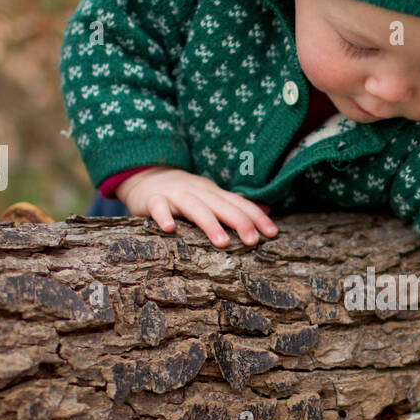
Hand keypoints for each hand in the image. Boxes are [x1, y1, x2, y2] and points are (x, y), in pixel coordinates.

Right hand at [116, 168, 276, 247]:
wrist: (146, 176)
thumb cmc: (185, 193)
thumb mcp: (212, 196)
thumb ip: (236, 203)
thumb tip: (267, 209)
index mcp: (213, 193)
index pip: (238, 203)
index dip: (256, 217)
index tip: (273, 233)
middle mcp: (197, 192)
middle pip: (220, 205)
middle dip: (239, 221)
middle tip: (253, 240)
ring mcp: (175, 195)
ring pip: (194, 207)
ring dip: (209, 223)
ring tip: (222, 243)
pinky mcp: (152, 199)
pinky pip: (157, 207)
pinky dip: (163, 216)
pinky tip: (170, 229)